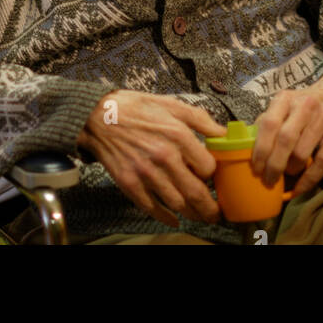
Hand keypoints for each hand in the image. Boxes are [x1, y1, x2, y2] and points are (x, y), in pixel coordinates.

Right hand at [76, 90, 227, 227]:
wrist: (99, 116)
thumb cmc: (136, 108)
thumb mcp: (171, 104)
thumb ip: (200, 119)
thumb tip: (223, 133)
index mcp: (177, 135)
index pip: (207, 167)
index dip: (212, 174)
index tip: (211, 177)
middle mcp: (164, 157)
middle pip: (196, 193)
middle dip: (210, 208)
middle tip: (215, 213)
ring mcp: (146, 173)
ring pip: (178, 204)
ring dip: (192, 214)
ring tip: (199, 215)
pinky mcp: (130, 184)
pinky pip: (153, 209)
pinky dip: (166, 218)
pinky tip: (174, 218)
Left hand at [250, 74, 322, 197]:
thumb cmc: (307, 102)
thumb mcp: (287, 102)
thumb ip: (270, 119)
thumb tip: (249, 143)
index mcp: (286, 98)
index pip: (268, 124)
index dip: (260, 149)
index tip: (256, 167)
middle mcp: (305, 106)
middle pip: (285, 141)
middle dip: (274, 165)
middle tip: (268, 179)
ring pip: (302, 153)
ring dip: (291, 170)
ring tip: (286, 174)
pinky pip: (322, 162)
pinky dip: (309, 179)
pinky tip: (300, 187)